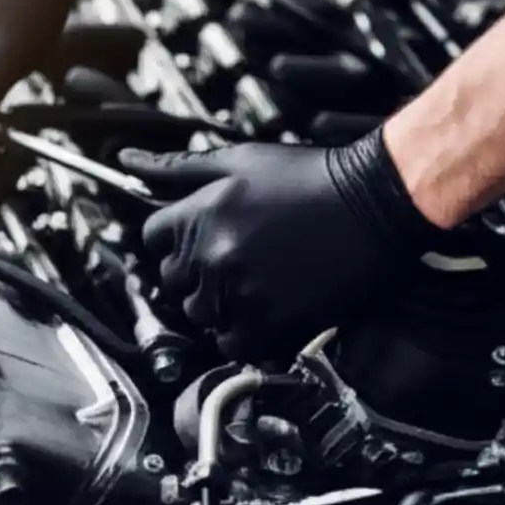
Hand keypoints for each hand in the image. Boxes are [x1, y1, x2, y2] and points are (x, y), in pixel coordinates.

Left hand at [120, 129, 440, 359]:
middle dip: (195, 269)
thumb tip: (129, 160)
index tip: (199, 236)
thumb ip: (178, 168)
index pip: (152, 238)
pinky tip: (266, 304)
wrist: (375, 204)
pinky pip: (232, 343)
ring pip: (200, 314)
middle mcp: (213, 260)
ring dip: (218, 302)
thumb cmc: (312, 178)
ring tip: (254, 279)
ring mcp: (240, 296)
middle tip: (235, 256)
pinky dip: (243, 330)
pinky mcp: (272, 325)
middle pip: (173, 280)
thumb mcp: (240, 161)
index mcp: (199, 217)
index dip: (175, 236)